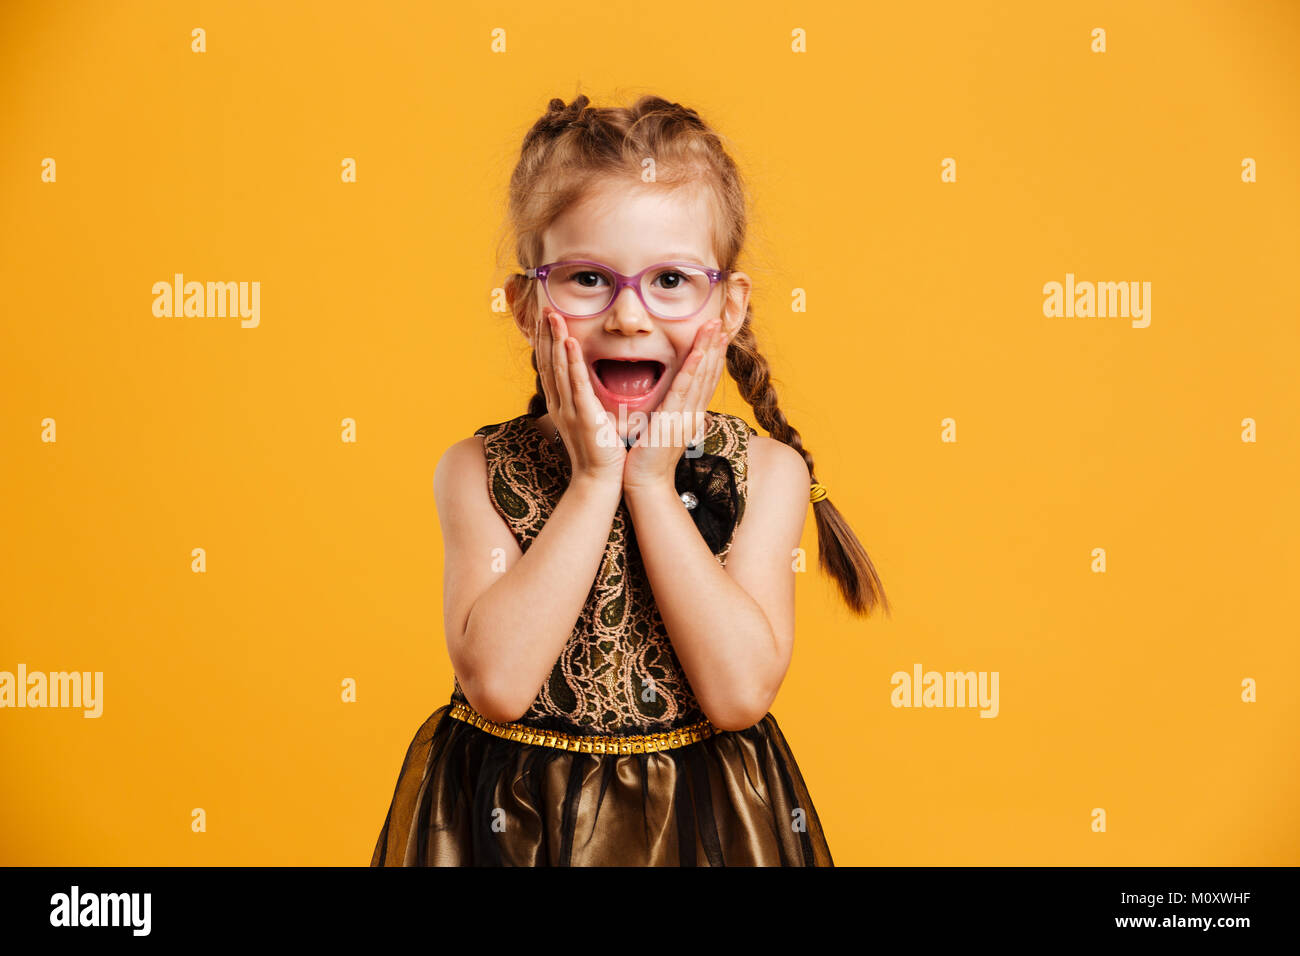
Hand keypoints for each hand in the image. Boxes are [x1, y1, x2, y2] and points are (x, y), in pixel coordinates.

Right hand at [533, 308, 625, 485]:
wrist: (598, 480)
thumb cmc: (598, 452)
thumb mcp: (588, 421)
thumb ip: (585, 402)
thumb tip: (587, 388)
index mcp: (560, 404)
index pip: (550, 367)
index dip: (546, 342)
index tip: (544, 320)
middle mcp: (559, 404)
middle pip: (549, 362)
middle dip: (546, 334)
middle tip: (543, 308)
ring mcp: (569, 409)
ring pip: (559, 368)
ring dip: (555, 339)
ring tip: (552, 316)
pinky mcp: (583, 414)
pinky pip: (576, 383)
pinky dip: (571, 361)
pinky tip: (568, 342)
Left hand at [622, 316, 726, 492]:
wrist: (646, 482)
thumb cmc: (648, 458)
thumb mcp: (662, 430)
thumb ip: (668, 414)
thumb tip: (668, 403)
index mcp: (689, 414)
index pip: (705, 380)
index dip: (713, 356)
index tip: (718, 336)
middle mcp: (692, 413)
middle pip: (709, 374)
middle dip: (715, 346)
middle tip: (721, 321)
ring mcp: (685, 416)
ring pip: (701, 377)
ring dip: (708, 350)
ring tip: (715, 327)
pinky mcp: (672, 420)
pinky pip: (684, 390)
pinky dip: (694, 370)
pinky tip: (700, 353)